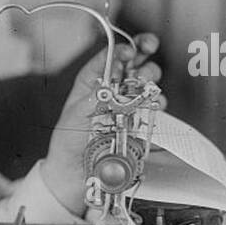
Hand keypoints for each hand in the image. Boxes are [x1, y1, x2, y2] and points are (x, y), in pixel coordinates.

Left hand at [42, 34, 163, 215]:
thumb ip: (90, 101)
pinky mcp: (139, 121)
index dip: (122, 50)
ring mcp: (127, 104)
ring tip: (145, 84)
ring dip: (150, 77)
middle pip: (133, 62)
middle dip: (143, 54)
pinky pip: (155, 105)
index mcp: (91, 83)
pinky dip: (158, 102)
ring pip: (147, 80)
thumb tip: (107, 88)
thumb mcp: (73, 118)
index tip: (130, 52)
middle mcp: (111, 90)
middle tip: (148, 54)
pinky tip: (153, 105)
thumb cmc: (67, 144)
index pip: (109, 58)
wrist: (76, 174)